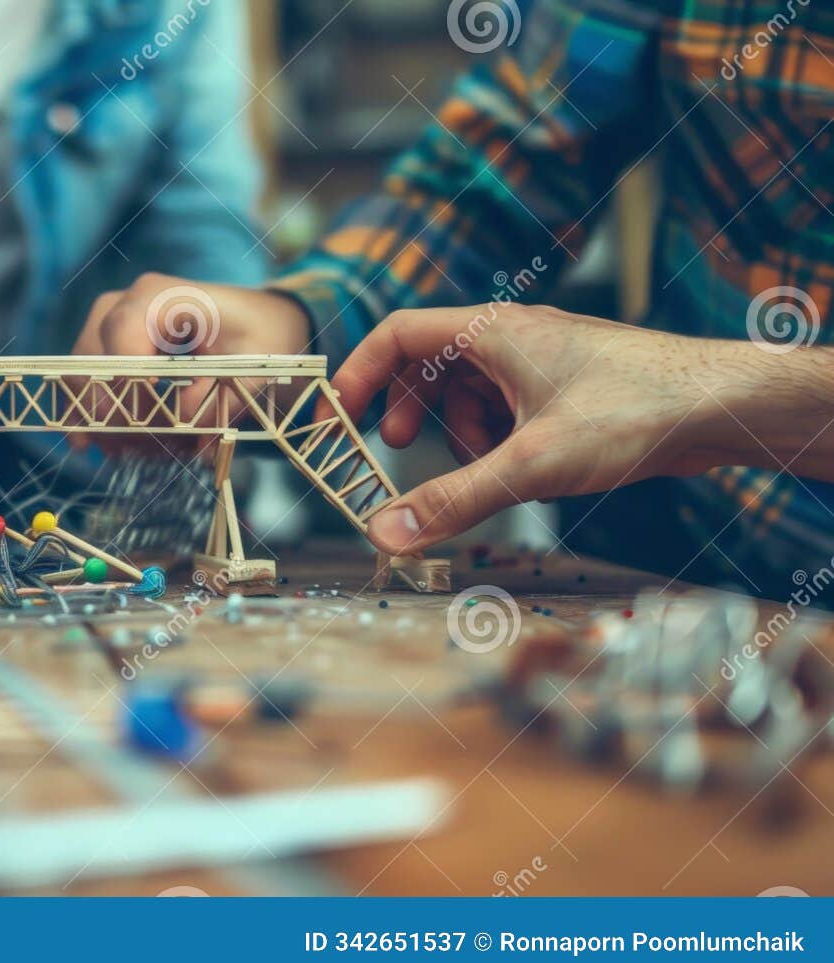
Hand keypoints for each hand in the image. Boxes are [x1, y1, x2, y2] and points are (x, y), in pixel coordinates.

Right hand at [68, 274, 311, 452]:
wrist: (255, 321)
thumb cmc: (257, 336)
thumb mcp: (254, 367)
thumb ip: (224, 399)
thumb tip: (189, 434)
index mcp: (165, 297)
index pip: (122, 335)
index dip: (126, 383)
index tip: (148, 425)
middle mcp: (128, 302)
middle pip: (91, 357)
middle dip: (108, 411)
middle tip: (132, 450)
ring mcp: (111, 320)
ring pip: (81, 371)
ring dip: (98, 417)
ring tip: (123, 452)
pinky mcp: (107, 343)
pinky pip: (84, 377)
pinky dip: (91, 411)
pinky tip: (95, 443)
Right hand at [330, 305, 752, 555]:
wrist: (724, 406)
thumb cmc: (638, 409)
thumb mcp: (530, 464)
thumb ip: (453, 500)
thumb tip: (387, 531)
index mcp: (492, 330)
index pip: (398, 333)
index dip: (360, 373)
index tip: (341, 415)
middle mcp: (513, 335)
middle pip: (430, 362)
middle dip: (411, 409)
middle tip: (402, 449)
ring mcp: (542, 359)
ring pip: (471, 387)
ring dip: (461, 429)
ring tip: (483, 465)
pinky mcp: (567, 387)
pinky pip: (507, 404)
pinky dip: (499, 435)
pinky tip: (524, 468)